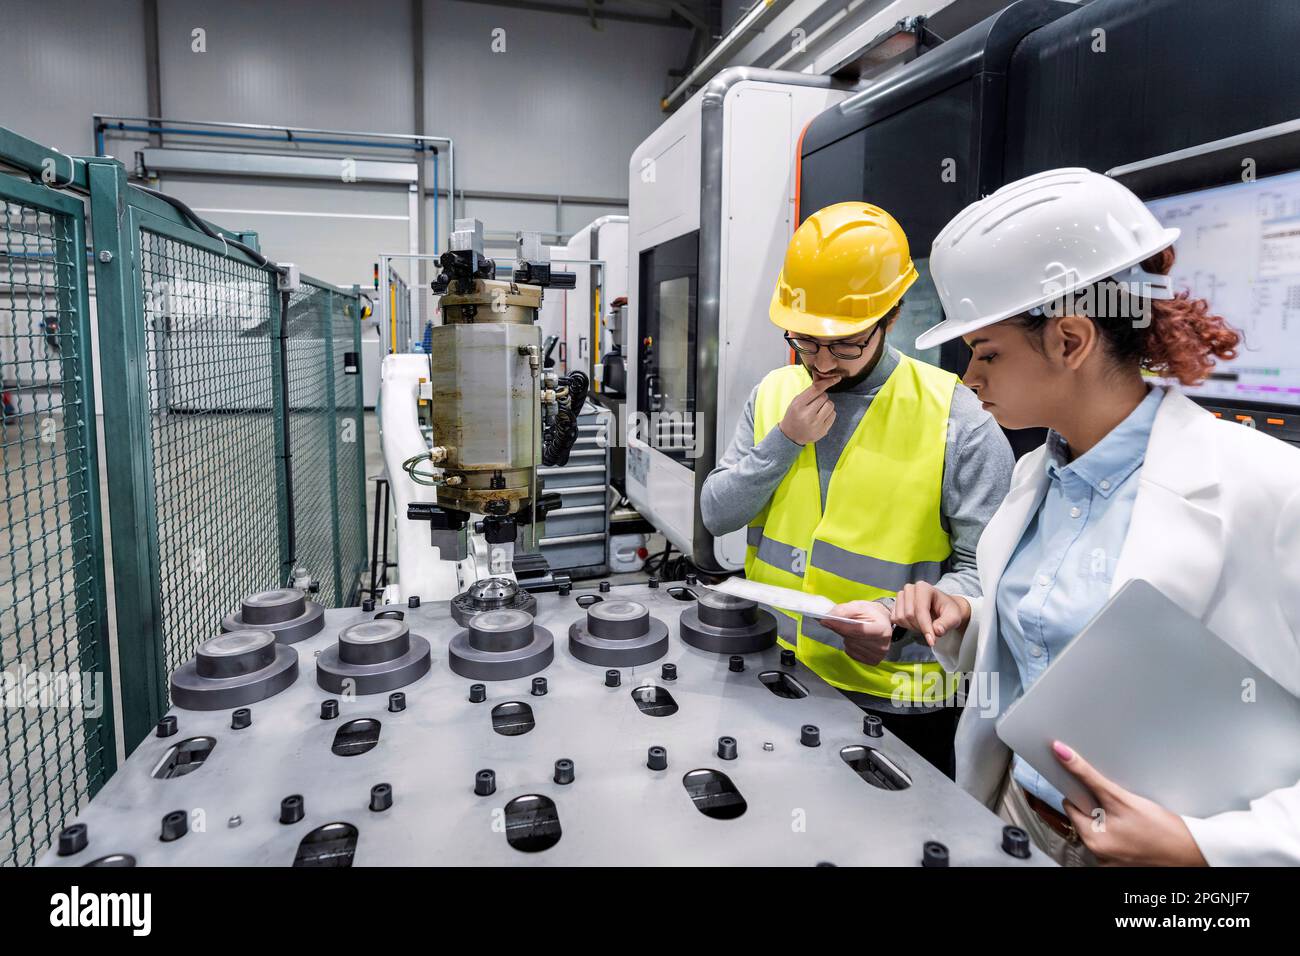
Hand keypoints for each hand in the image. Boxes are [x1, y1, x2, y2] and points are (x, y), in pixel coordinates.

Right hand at [778, 377, 835, 444]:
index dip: (827, 382)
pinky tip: (821, 418)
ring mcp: (816, 424)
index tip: (836, 378)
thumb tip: (824, 381)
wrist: (790, 436)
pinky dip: (829, 414)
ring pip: (830, 405)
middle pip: (824, 397)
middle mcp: (807, 415)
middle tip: (815, 404)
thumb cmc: (794, 415)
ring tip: (818, 411)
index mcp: (798, 405)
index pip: (816, 389)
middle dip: (822, 398)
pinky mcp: (822, 431)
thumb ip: (809, 392)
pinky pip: (833, 415)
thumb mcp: (796, 402)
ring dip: (826, 405)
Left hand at [821, 600, 892, 665]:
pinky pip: (851, 653)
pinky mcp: (873, 661)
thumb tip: (828, 617)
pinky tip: (857, 639)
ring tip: (855, 631)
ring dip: (847, 637)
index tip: (825, 621)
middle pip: (852, 639)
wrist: (882, 622)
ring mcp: (878, 655)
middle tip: (843, 622)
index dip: (840, 625)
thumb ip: (843, 610)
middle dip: (842, 629)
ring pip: (850, 646)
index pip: (857, 630)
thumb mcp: (858, 605)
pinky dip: (850, 646)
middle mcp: (883, 645)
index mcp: (882, 629)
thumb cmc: (870, 613)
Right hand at [891, 582, 969, 645]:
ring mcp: (901, 596)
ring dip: (912, 627)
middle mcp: (910, 589)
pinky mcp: (895, 604)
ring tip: (924, 625)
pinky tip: (915, 623)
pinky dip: (905, 626)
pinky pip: (895, 620)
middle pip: (909, 615)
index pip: (920, 610)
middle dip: (920, 627)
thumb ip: (946, 624)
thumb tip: (937, 631)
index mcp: (923, 588)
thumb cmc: (948, 611)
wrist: (942, 609)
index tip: (932, 642)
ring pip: (901, 618)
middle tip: (931, 630)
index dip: (925, 627)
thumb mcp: (954, 617)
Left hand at [1054, 741, 1207, 865]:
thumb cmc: (1163, 829)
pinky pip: (1113, 840)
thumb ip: (1087, 775)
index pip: (1071, 805)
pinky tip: (1136, 830)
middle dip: (1098, 807)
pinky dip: (1120, 832)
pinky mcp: (1123, 864)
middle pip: (1085, 817)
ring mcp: (1110, 861)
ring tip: (1132, 819)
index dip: (1083, 793)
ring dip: (1110, 819)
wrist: (1194, 852)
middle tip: (1121, 806)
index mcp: (1091, 840)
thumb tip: (1061, 753)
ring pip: (1100, 828)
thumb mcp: (1121, 797)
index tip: (1096, 789)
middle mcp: (1097, 855)